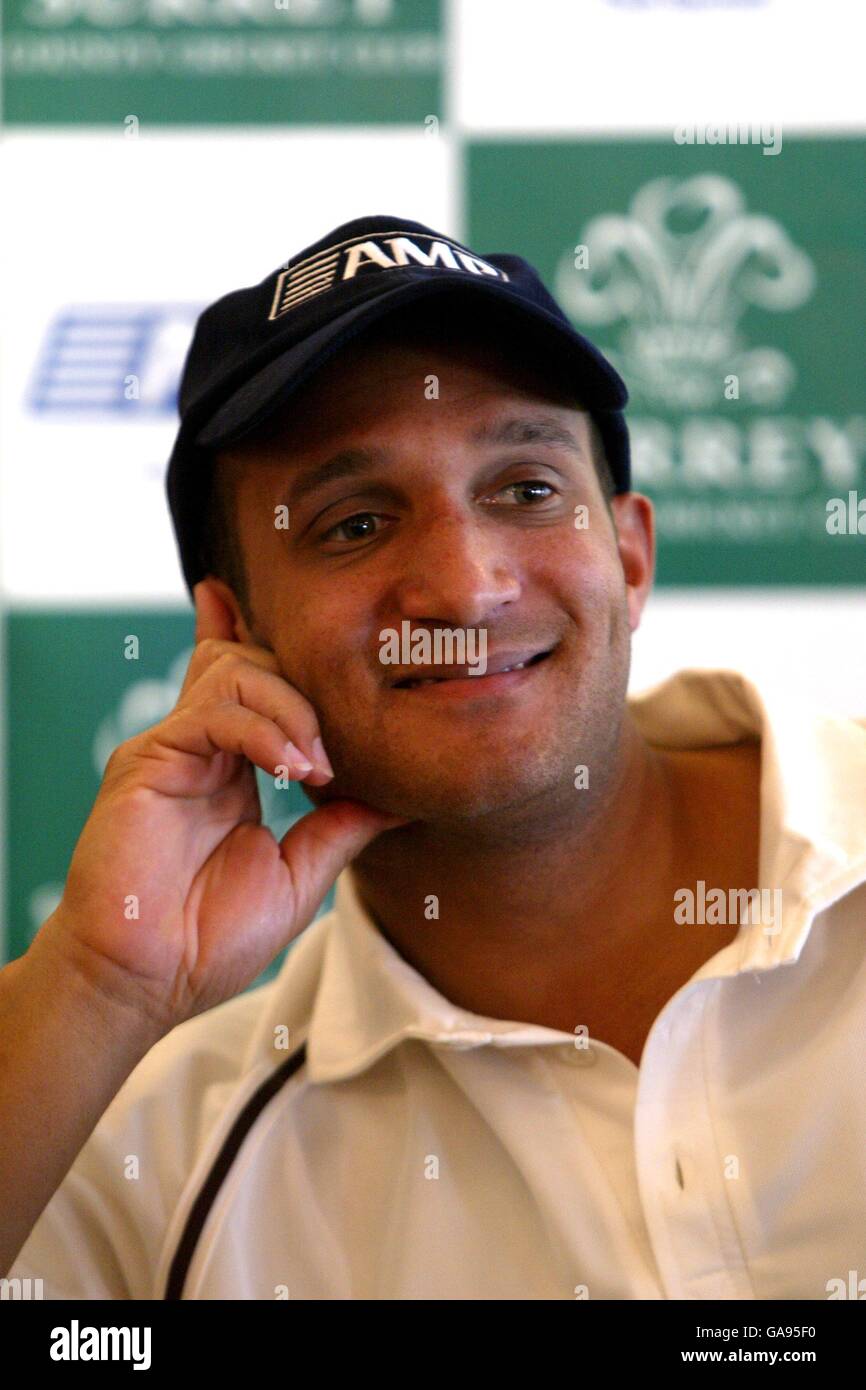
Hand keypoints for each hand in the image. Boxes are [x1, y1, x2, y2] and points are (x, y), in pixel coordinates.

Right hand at [41, 580, 407, 1034]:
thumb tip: (403, 801)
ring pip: (236, 671)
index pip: (249, 682)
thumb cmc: (208, 939)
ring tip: (316, 769)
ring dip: (292, 709)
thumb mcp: (299, 876)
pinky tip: (291, 770)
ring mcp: (171, 749)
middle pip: (250, 659)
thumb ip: (341, 828)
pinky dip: (262, 730)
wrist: (146, 981)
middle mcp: (199, 747)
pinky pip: (212, 712)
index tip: (319, 627)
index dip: (268, 641)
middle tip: (334, 757)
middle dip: (306, 686)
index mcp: (230, 767)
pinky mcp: (147, 760)